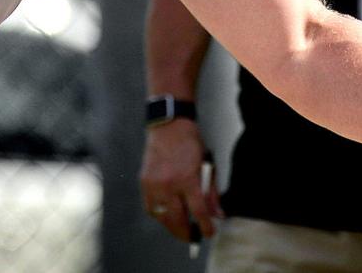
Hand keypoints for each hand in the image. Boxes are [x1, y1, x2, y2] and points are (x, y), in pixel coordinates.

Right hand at [139, 119, 222, 240]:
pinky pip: (150, 208)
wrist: (168, 125)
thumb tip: (217, 214)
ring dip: (172, 227)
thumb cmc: (190, 143)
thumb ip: (211, 193)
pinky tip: (166, 215)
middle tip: (193, 237)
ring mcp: (154, 184)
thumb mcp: (207, 166)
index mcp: (188, 178)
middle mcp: (169, 184)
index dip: (205, 226)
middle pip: (177, 220)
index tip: (209, 233)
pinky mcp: (144, 182)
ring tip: (180, 228)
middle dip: (187, 233)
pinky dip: (159, 215)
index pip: (198, 212)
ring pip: (162, 217)